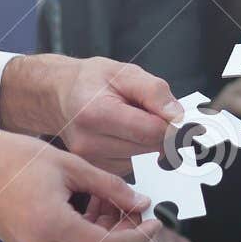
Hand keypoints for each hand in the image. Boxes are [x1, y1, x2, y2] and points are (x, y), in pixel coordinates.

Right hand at [0, 54, 182, 173]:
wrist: (61, 95)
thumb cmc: (92, 81)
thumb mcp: (125, 72)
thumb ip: (154, 92)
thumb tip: (177, 117)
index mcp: (96, 114)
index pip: (151, 131)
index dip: (171, 124)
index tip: (179, 118)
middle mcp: (90, 142)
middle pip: (149, 147)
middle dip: (160, 131)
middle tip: (153, 114)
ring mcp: (92, 160)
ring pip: (144, 159)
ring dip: (148, 142)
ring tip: (132, 120)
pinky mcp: (97, 169)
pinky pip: (133, 165)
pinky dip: (136, 150)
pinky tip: (124, 134)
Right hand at [0, 112, 160, 241]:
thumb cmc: (15, 155)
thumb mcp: (71, 165)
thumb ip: (110, 186)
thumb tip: (140, 203)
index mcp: (53, 226)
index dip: (138, 237)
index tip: (155, 223)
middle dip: (122, 233)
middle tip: (135, 207)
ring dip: (102, 230)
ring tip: (109, 199)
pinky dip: (82, 229)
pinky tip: (87, 204)